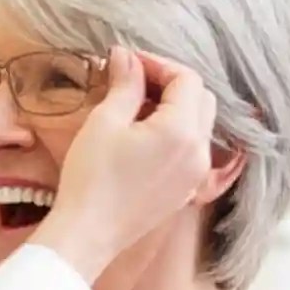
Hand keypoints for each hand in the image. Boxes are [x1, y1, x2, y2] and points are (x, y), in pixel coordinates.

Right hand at [29, 47, 216, 280]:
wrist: (88, 233)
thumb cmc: (91, 178)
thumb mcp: (104, 122)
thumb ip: (125, 85)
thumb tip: (126, 56)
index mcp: (182, 131)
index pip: (187, 79)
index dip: (158, 63)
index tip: (128, 62)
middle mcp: (199, 152)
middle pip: (201, 99)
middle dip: (170, 83)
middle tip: (133, 80)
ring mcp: (195, 173)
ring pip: (199, 124)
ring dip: (174, 107)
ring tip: (134, 107)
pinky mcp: (185, 189)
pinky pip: (192, 148)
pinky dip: (174, 132)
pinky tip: (141, 135)